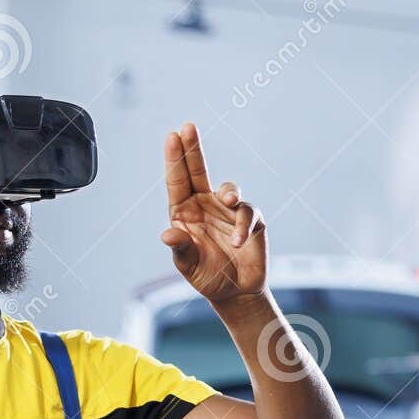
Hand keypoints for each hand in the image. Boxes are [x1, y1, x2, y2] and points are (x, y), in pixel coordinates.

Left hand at [162, 123, 265, 303]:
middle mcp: (204, 206)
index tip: (173, 135)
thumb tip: (168, 233)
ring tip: (230, 201)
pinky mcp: (250, 220)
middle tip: (188, 126)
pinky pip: (248, 213)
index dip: (175, 158)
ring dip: (230, 192)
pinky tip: (237, 242)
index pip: (177, 181)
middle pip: (198, 171)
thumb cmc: (207, 277)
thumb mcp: (189, 266)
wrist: (236, 292)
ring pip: (229, 189)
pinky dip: (244, 225)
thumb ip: (181, 249)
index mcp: (184, 213)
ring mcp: (228, 211)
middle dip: (193, 149)